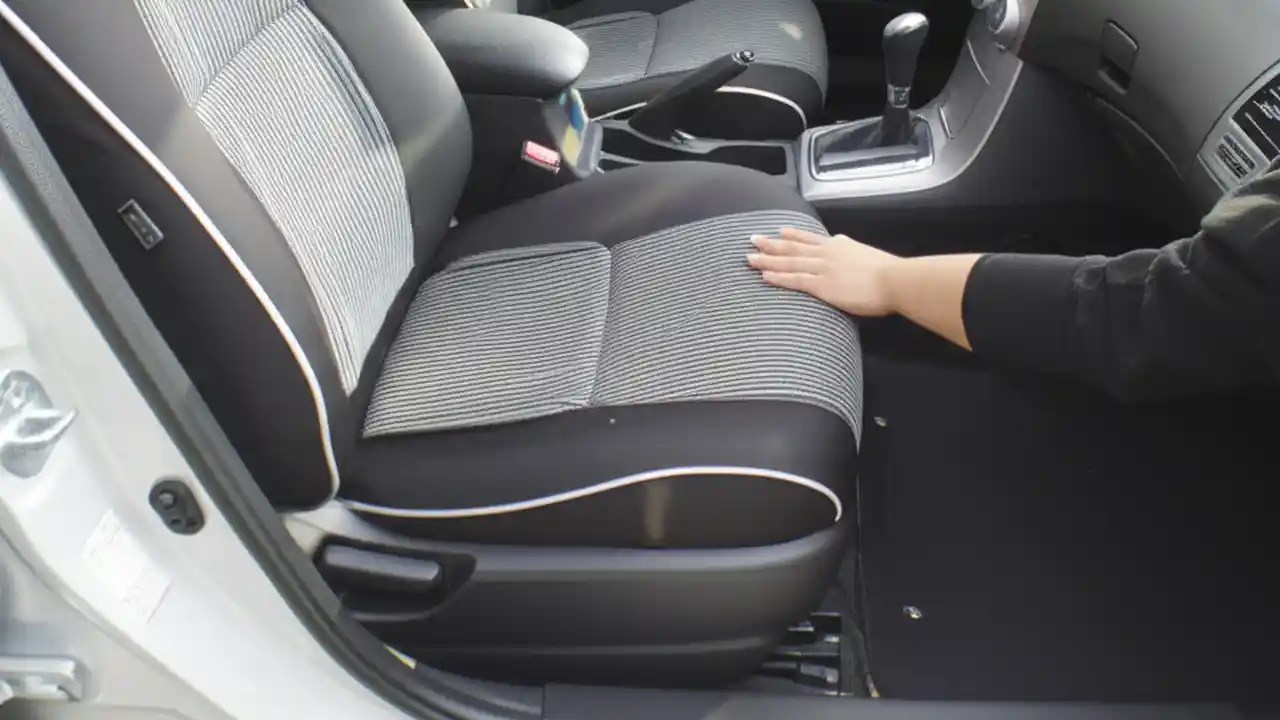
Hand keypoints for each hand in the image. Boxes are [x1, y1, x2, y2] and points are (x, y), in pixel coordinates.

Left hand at [747, 228, 903, 316]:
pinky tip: (764, 276)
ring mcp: (823, 269)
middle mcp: (826, 254)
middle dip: (771, 245)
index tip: (778, 231)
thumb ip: (849, 246)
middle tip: (753, 240)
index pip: (810, 239)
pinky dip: (778, 278)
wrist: (894, 280)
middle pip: (793, 248)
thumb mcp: (865, 251)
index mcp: (838, 246)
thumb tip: (841, 239)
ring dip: (767, 260)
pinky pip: (795, 281)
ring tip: (749, 258)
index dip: (792, 236)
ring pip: (789, 263)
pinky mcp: (823, 286)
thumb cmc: (887, 271)